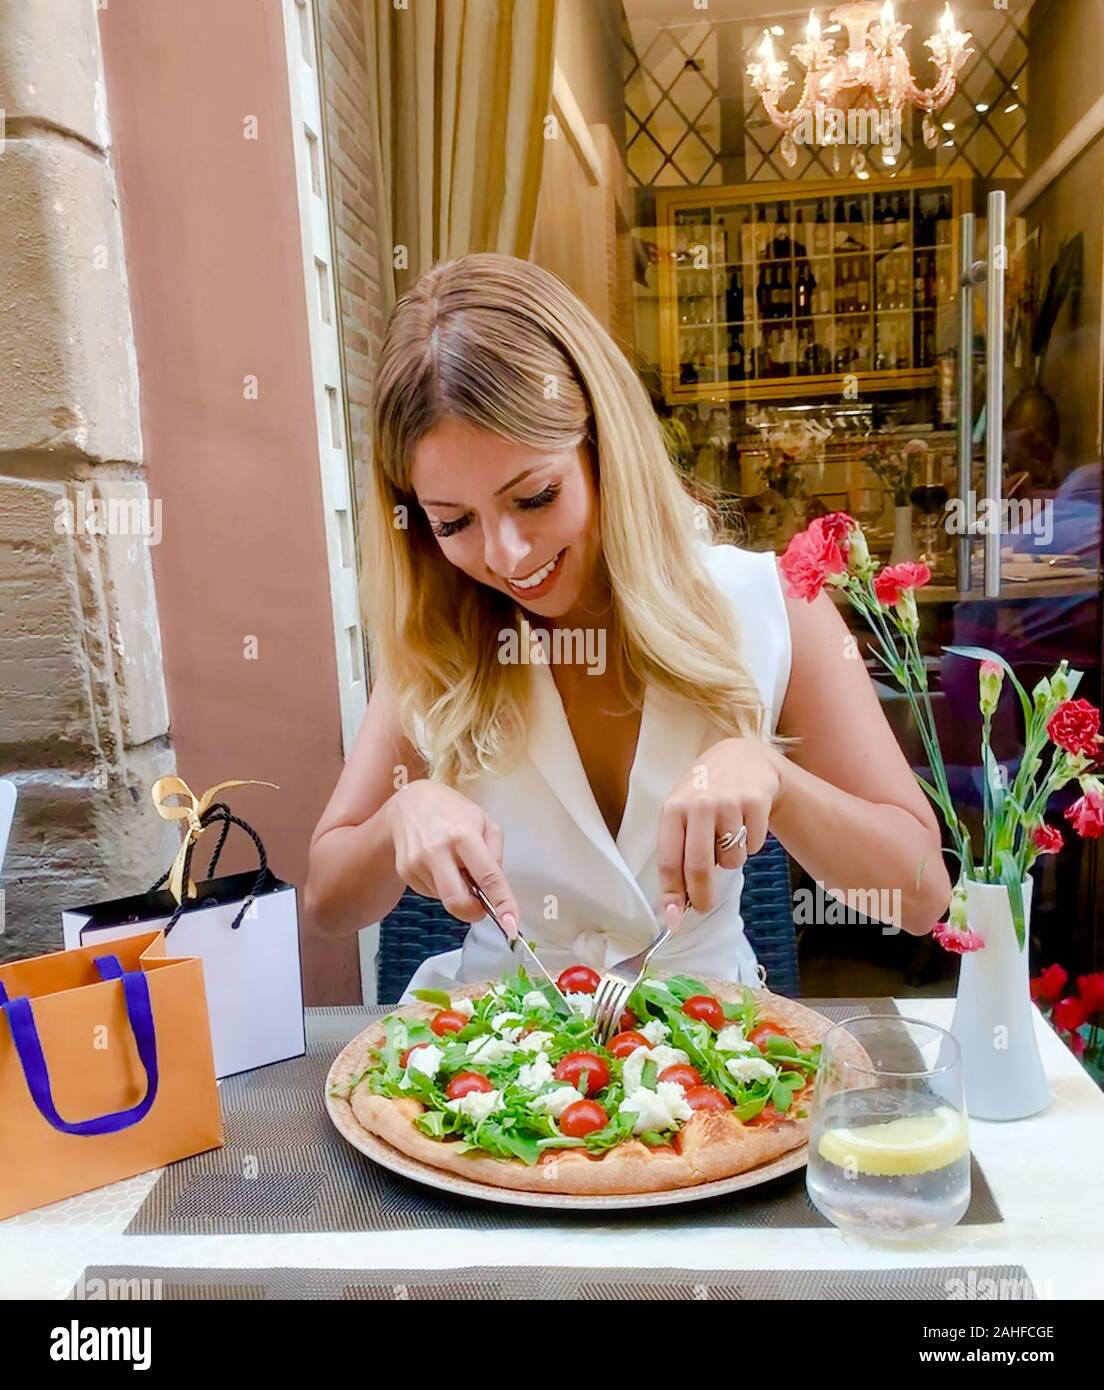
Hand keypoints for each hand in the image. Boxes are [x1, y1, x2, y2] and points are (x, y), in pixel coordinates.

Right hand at [385, 781, 518, 934]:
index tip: (510, 925)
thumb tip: (494, 886)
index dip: (502, 903)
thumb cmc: (452, 812)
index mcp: (463, 835)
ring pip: (445, 899)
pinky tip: (439, 865)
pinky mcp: (405, 872)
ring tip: (454, 865)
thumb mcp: (484, 820)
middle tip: (482, 905)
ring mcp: (417, 863)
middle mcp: (437, 851)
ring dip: (457, 891)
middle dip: (474, 912)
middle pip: (458, 901)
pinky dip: (441, 886)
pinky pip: (431, 893)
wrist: (407, 804)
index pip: (487, 876)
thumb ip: (496, 852)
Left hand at [657, 739, 783, 918]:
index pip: (669, 860)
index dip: (671, 893)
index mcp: (673, 809)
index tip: (674, 917)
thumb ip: (676, 852)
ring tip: (728, 837)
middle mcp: (699, 805)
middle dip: (702, 896)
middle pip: (699, 866)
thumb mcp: (682, 811)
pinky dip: (751, 845)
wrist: (742, 758)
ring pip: (731, 860)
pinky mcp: (756, 802)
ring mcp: (729, 803)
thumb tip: (672, 907)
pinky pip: (754, 847)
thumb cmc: (705, 793)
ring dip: (730, 860)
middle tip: (703, 906)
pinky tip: (746, 823)